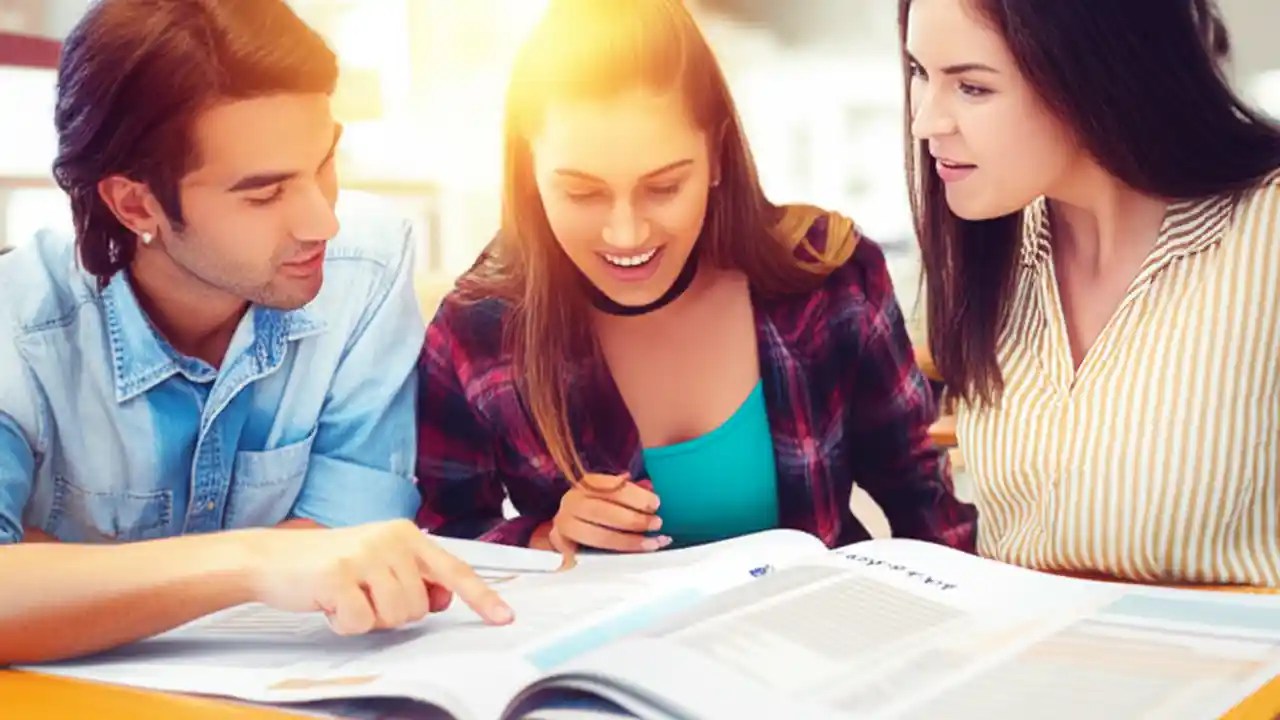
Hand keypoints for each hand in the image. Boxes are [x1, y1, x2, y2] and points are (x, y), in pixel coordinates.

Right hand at [243, 519, 513, 634]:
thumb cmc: (329, 565)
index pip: (454, 570)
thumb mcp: (378, 564)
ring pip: (395, 617)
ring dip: (369, 618)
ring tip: (346, 596)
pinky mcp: (339, 576)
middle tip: (361, 594)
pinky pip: (362, 623)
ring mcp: (365, 556)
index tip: (504, 617)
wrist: (271, 559)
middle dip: (392, 612)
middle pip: (420, 606)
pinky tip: (330, 603)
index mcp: (406, 534)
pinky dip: (345, 623)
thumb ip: (413, 578)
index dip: (481, 597)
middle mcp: (391, 539)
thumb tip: (442, 598)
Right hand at [534, 473, 669, 562]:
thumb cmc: (597, 507)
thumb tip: (651, 495)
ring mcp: (566, 525)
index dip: (635, 496)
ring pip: (598, 536)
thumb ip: (629, 494)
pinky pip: (593, 553)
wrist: (570, 523)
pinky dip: (616, 555)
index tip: (656, 504)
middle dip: (633, 519)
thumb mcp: (610, 494)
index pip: (611, 487)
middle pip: (602, 511)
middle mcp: (572, 501)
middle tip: (656, 523)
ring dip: (628, 541)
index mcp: (586, 483)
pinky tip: (633, 555)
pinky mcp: (567, 547)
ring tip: (651, 543)